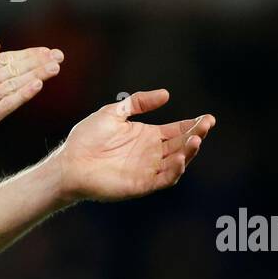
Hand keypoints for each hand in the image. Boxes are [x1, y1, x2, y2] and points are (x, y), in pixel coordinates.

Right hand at [0, 40, 62, 170]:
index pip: (1, 59)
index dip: (25, 54)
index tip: (42, 51)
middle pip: (9, 69)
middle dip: (36, 61)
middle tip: (55, 56)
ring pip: (11, 84)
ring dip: (35, 74)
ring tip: (53, 68)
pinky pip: (6, 104)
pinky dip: (23, 94)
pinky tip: (37, 86)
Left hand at [58, 90, 213, 202]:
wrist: (70, 162)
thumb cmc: (88, 137)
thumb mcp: (114, 112)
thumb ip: (138, 103)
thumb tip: (166, 94)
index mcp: (147, 136)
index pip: (177, 130)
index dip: (193, 124)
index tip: (207, 118)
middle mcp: (151, 153)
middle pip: (181, 144)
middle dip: (196, 135)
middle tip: (206, 124)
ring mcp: (148, 169)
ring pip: (177, 162)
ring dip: (189, 152)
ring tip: (196, 139)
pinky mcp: (142, 184)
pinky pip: (164, 179)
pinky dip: (175, 170)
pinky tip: (181, 158)